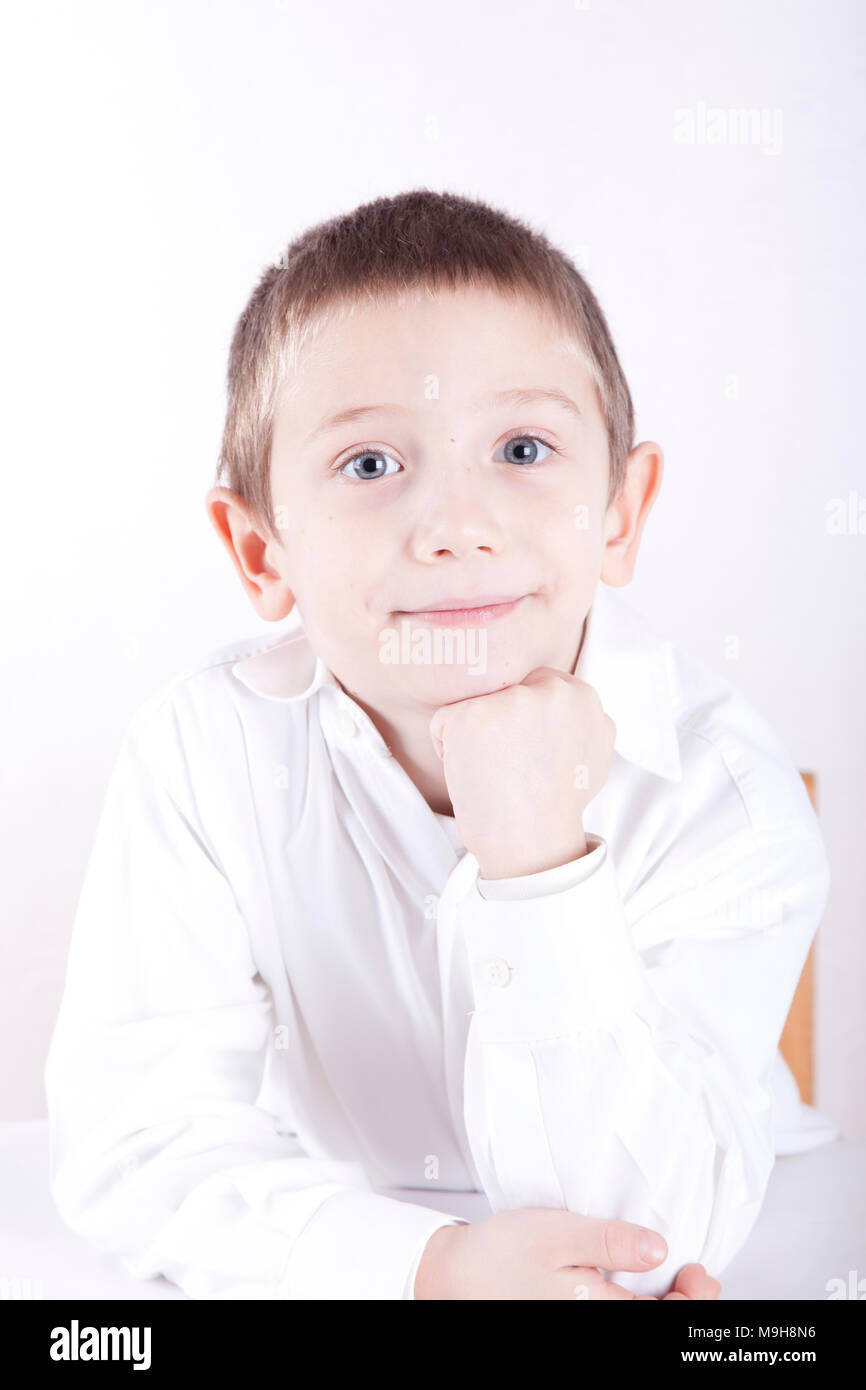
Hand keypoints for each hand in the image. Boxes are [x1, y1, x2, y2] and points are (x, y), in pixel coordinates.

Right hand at [413, 1207, 713, 1300]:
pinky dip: (640, 1300)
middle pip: (656, 1321)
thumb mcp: (557, 1235)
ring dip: (665, 1303)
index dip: (693, 1298)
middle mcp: (594, 1325)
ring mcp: (584, 1322)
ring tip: (679, 1280)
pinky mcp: (573, 1314)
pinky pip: (616, 1311)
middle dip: (685, 1301)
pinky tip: (642, 1284)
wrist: (453, 1275)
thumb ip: (609, 1240)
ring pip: (638, 1318)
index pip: (665, 1319)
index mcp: (598, 1313)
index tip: (700, 1271)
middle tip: (697, 1274)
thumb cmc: (500, 1255)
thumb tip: (657, 1247)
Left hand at [429, 668, 614, 879]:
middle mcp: (550, 690)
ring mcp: (511, 700)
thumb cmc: (556, 807)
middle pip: (502, 693)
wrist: (532, 843)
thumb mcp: (594, 754)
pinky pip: (443, 724)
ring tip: (494, 772)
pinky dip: (447, 751)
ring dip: (474, 737)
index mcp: (581, 696)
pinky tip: (473, 776)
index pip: (535, 686)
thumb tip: (576, 708)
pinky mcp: (472, 715)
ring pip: (473, 706)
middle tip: (513, 767)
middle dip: (500, 725)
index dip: (523, 723)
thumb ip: (584, 721)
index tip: (528, 756)